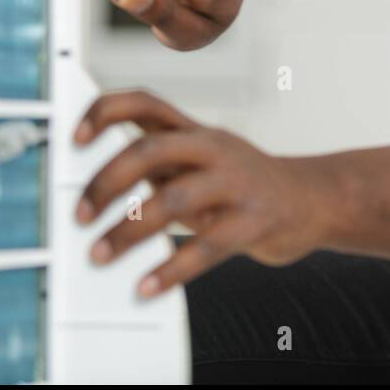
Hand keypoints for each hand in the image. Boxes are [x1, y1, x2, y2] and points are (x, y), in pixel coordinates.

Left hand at [72, 90, 331, 296]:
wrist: (314, 200)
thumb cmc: (246, 185)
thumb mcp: (203, 162)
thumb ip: (160, 165)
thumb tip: (98, 185)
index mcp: (196, 132)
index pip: (145, 103)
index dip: (105, 113)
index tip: (75, 139)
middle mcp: (215, 149)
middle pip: (152, 148)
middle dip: (107, 180)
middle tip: (80, 214)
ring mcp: (238, 183)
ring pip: (174, 199)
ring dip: (128, 229)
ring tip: (100, 255)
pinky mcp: (255, 222)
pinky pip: (207, 247)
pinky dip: (171, 270)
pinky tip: (147, 287)